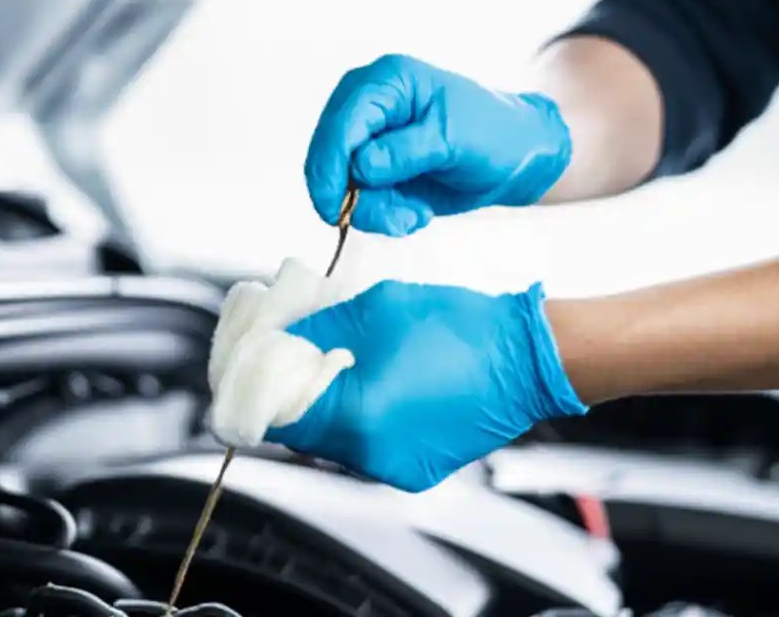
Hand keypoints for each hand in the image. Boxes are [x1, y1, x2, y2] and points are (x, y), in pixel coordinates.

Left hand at [264, 279, 585, 491]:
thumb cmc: (462, 327)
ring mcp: (397, 468)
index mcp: (358, 416)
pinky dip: (358, 417)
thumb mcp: (373, 308)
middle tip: (290, 353)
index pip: (275, 416)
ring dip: (323, 404)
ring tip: (335, 362)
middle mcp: (374, 455)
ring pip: (332, 440)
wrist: (528, 357)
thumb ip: (315, 328)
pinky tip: (371, 382)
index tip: (250, 362)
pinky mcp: (418, 469)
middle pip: (300, 431)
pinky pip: (366, 446)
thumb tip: (277, 337)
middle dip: (289, 391)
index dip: (256, 387)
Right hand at [304, 54, 570, 235]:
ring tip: (416, 216)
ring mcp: (367, 140)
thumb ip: (405, 152)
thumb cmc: (492, 132)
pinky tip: (414, 213)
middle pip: (329, 158)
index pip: (339, 126)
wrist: (515, 156)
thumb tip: (360, 167)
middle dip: (356, 198)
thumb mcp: (453, 139)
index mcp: (384, 83)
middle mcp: (366, 106)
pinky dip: (382, 215)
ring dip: (375, 212)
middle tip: (398, 220)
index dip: (330, 170)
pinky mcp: (373, 169)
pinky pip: (358, 200)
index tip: (337, 210)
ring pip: (340, 186)